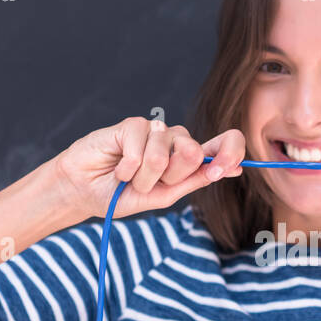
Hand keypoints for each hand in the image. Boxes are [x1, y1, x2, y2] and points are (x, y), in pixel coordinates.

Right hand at [52, 116, 245, 219]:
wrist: (85, 192)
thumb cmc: (122, 194)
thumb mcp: (164, 195)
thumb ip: (195, 180)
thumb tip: (235, 169)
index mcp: (188, 158)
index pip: (223, 143)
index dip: (232, 151)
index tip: (230, 167)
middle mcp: (174, 141)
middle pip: (194, 152)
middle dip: (170, 177)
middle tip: (149, 183)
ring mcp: (154, 130)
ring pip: (163, 155)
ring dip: (143, 177)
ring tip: (129, 177)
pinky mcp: (132, 125)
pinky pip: (140, 150)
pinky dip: (127, 169)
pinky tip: (118, 168)